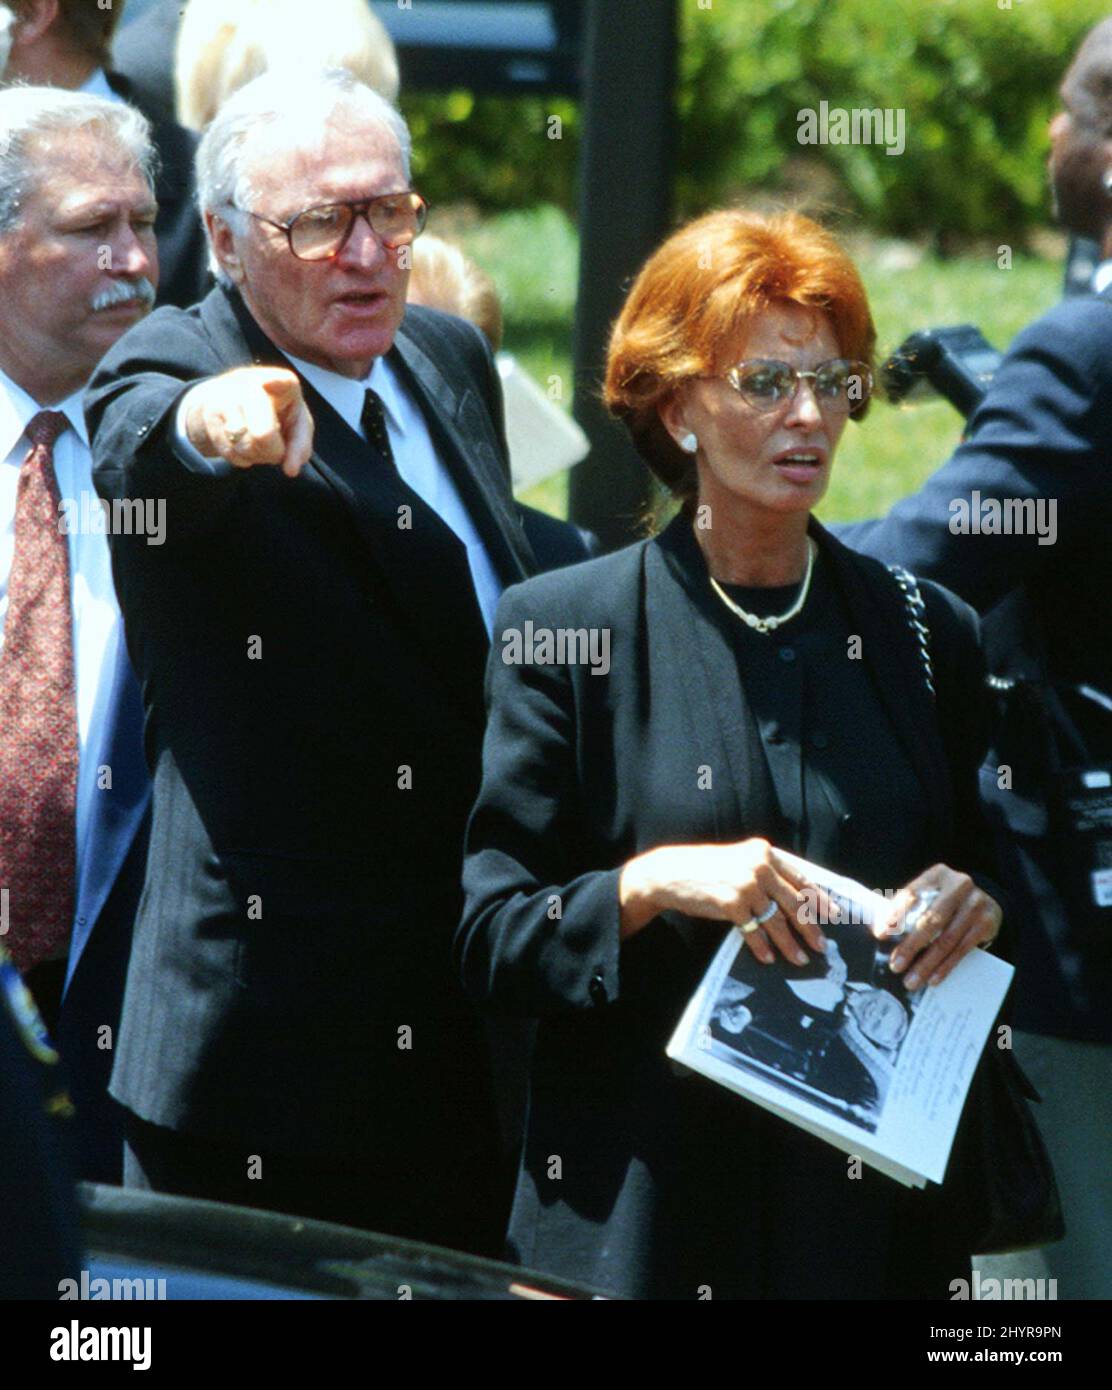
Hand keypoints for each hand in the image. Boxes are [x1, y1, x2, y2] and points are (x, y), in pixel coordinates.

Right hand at [182, 367, 313, 477]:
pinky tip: (243, 446)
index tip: (268, 383)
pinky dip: (241, 458)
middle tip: (276, 451)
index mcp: (278, 381)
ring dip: (257, 456)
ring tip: (259, 445)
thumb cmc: (272, 412)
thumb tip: (291, 470)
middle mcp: (249, 385)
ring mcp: (226, 399)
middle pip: (263, 434)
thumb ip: (300, 445)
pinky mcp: (208, 415)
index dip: (275, 382)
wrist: (225, 399)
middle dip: (273, 452)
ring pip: (245, 446)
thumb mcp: (294, 423)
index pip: (281, 380)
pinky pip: (230, 452)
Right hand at [617, 838, 831, 964]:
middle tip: (822, 945)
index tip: (832, 915)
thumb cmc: (705, 868)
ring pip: (777, 920)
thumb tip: (791, 898)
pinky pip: (754, 931)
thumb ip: (763, 871)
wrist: (670, 872)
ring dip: (790, 943)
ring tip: (800, 959)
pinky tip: (769, 958)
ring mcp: (746, 884)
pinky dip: (762, 947)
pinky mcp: (732, 903)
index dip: (818, 899)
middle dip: (810, 927)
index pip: (800, 878)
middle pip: (794, 902)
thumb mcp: (738, 860)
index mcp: (764, 852)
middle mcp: (759, 866)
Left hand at [880, 864, 1001, 990]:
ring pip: (946, 939)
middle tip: (895, 965)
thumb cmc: (947, 900)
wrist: (987, 900)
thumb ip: (908, 908)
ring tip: (911, 980)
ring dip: (926, 964)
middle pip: (930, 920)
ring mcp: (975, 905)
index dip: (894, 915)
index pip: (912, 894)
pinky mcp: (986, 923)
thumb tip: (880, 931)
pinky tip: (933, 978)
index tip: (879, 934)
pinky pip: (962, 949)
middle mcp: (959, 886)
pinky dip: (945, 966)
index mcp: (938, 875)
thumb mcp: (930, 895)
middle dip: (910, 946)